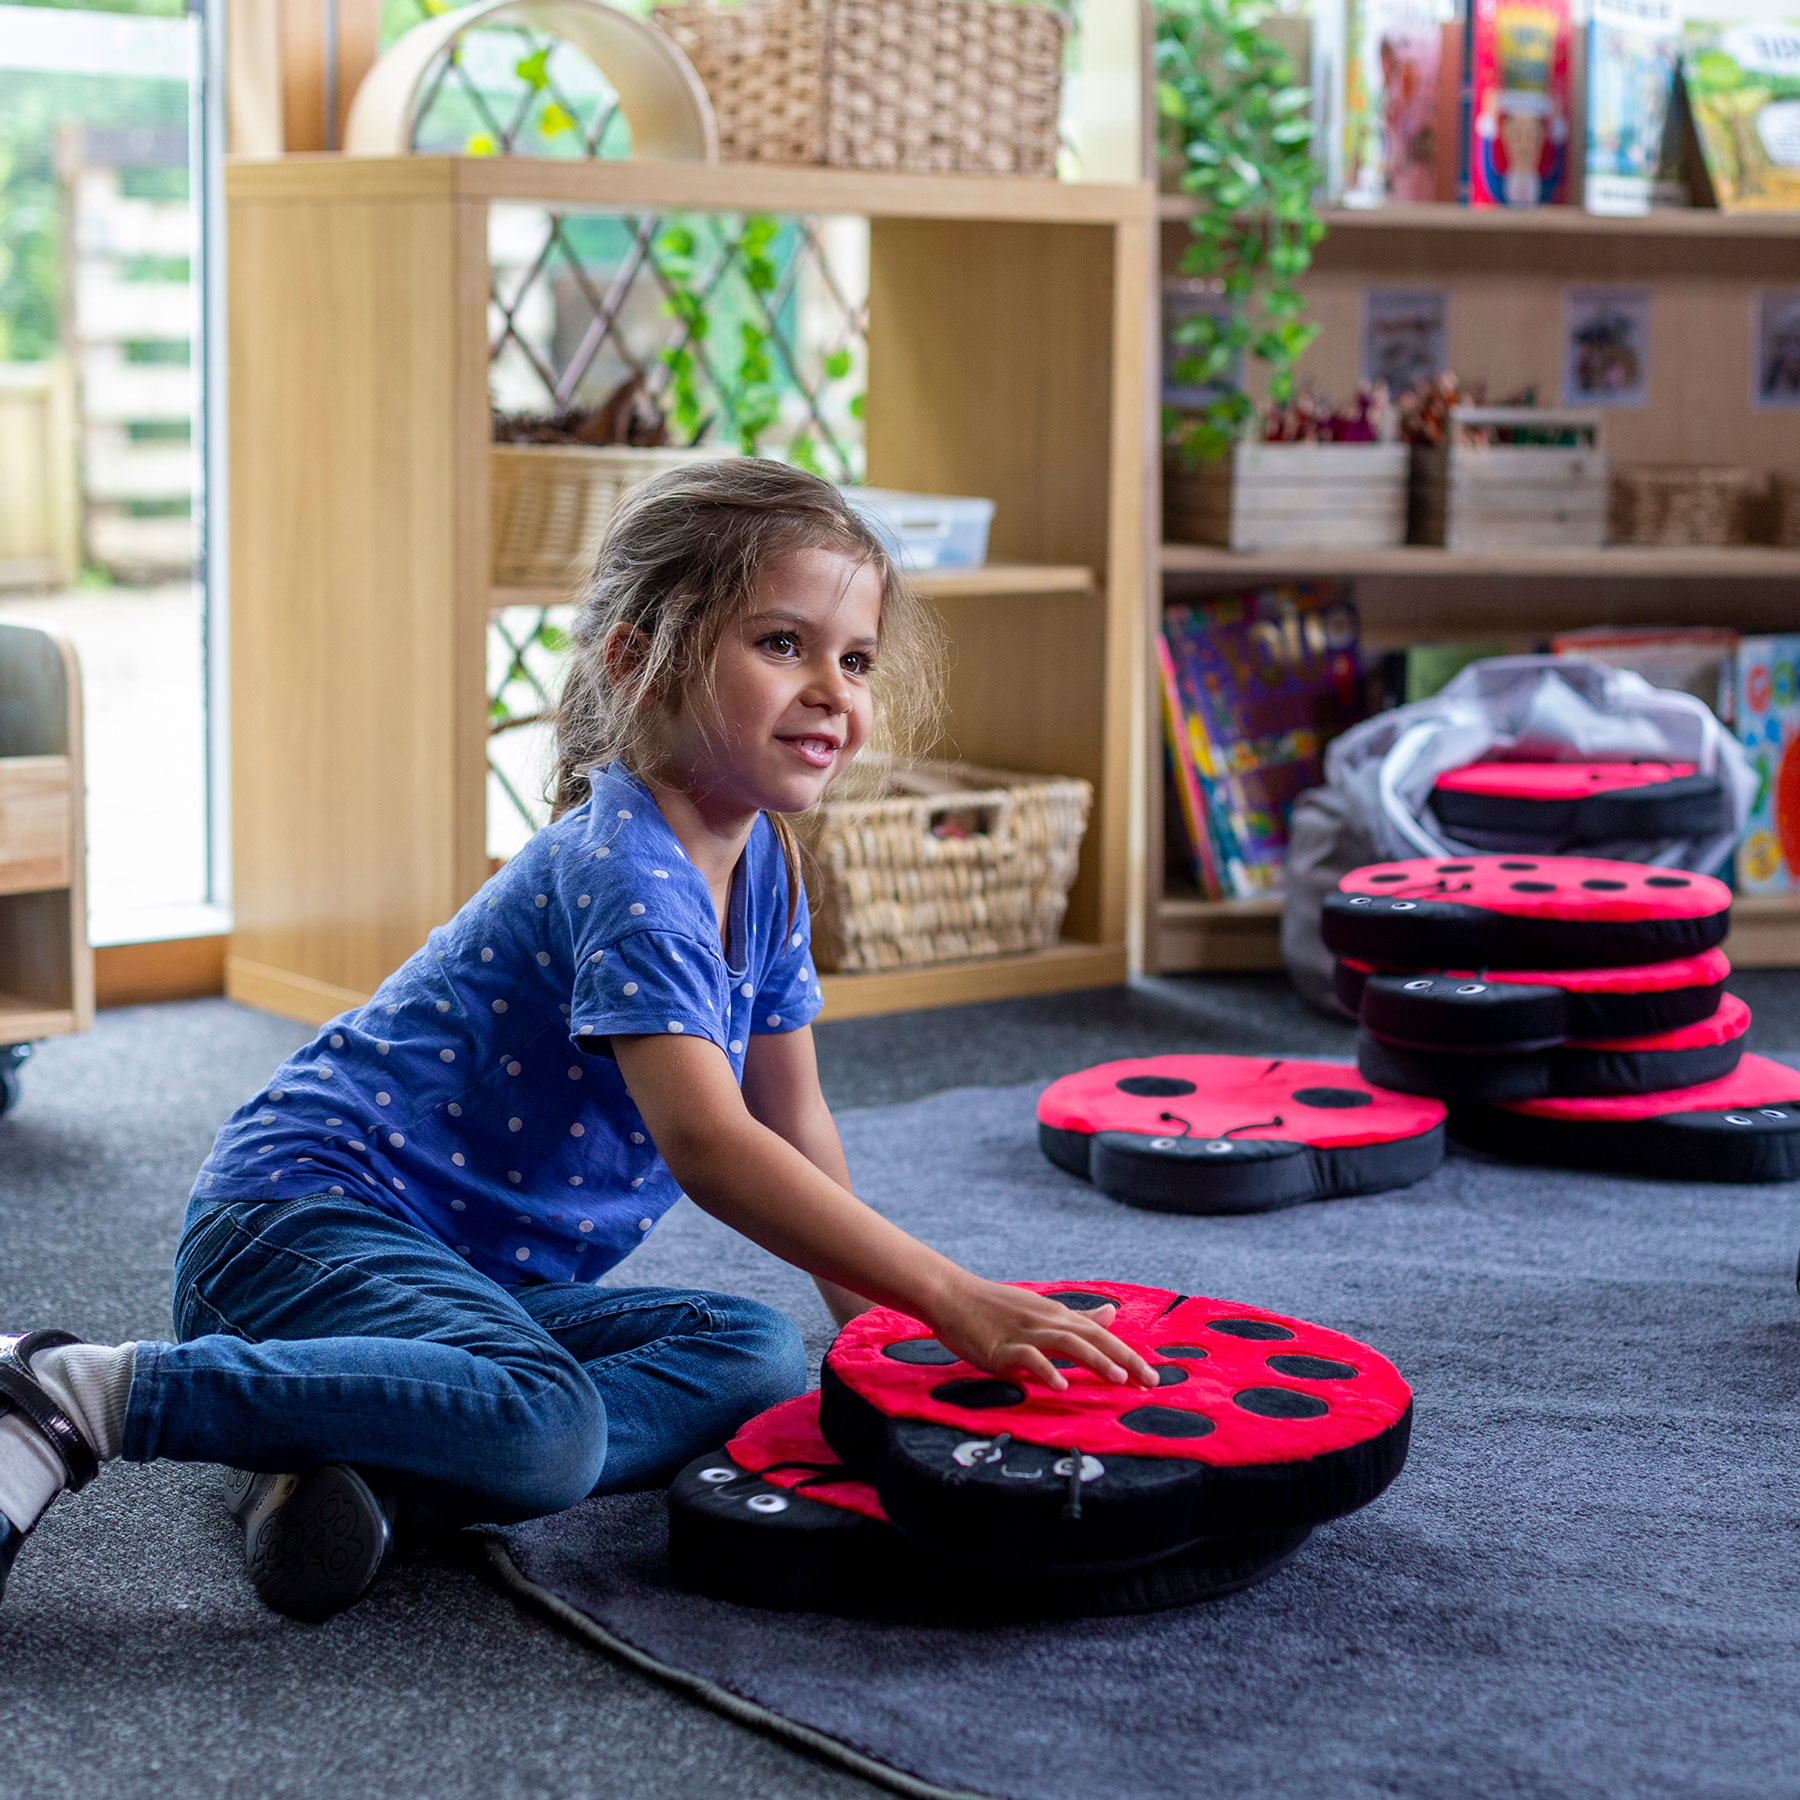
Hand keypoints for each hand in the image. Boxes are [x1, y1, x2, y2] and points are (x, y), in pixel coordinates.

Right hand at [926, 1279, 1158, 1391]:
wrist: (951, 1295)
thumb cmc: (994, 1306)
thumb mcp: (1040, 1308)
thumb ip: (1076, 1317)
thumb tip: (1111, 1314)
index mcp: (1056, 1315)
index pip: (1100, 1334)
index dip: (1127, 1354)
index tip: (1151, 1376)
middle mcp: (1046, 1320)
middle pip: (1092, 1337)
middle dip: (1124, 1359)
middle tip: (1150, 1381)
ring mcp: (1024, 1332)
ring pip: (1067, 1342)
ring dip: (1095, 1360)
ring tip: (1117, 1379)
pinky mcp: (1000, 1346)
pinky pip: (1028, 1357)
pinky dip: (1046, 1370)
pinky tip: (1061, 1386)